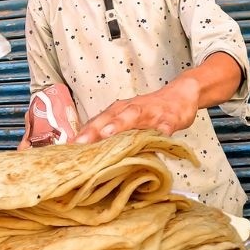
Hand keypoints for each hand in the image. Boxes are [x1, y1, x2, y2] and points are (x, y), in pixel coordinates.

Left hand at [75, 81, 201, 143]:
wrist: (181, 94)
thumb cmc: (150, 112)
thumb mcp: (128, 121)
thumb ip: (111, 134)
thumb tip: (90, 155)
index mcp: (118, 111)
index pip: (97, 122)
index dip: (82, 134)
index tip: (68, 147)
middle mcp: (131, 109)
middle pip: (110, 117)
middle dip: (95, 129)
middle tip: (81, 142)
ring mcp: (150, 112)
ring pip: (134, 116)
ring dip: (120, 123)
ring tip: (109, 133)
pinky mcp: (170, 117)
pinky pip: (166, 123)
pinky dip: (163, 129)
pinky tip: (160, 135)